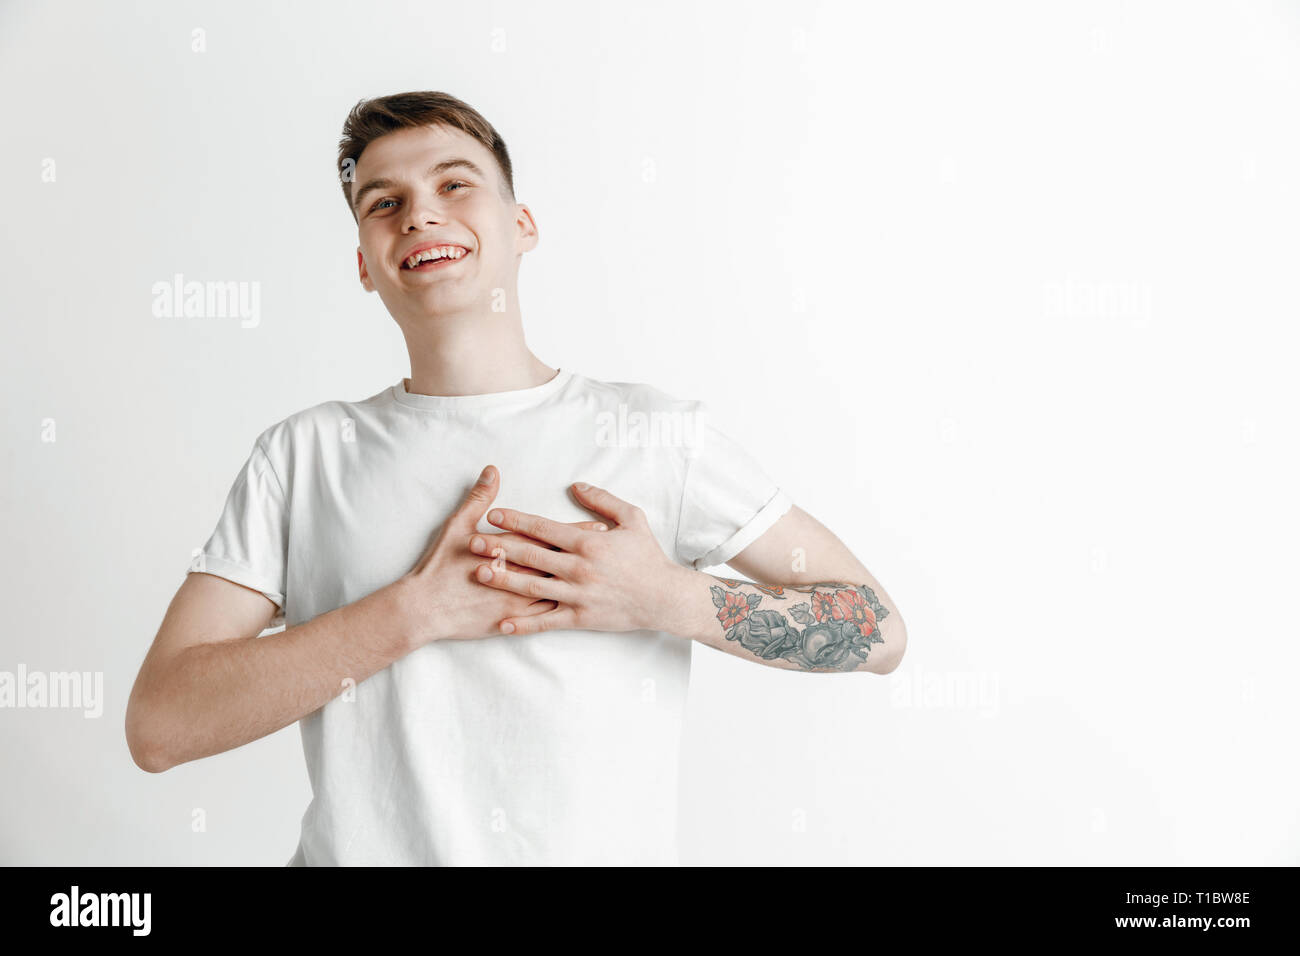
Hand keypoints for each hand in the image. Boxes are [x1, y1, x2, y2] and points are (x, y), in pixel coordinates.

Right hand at [396, 466, 607, 647]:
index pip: (552, 537)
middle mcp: (521, 576)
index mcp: (512, 550)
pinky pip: (545, 618)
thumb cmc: (439, 566)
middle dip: (589, 557)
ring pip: (559, 591)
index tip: (600, 526)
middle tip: (613, 550)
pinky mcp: (512, 621)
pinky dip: (564, 610)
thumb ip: (478, 498)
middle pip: (564, 563)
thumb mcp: (457, 526)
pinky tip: (582, 607)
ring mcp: (519, 602)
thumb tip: (492, 472)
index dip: (577, 531)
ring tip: (605, 576)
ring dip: (582, 583)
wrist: (423, 609)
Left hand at [467, 482, 685, 635]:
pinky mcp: (580, 618)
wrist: (664, 597)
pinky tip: (502, 624)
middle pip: (531, 555)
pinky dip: (523, 625)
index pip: (543, 528)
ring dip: (503, 580)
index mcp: (588, 542)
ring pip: (532, 587)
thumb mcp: (632, 518)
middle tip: (473, 542)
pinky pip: (547, 622)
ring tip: (479, 574)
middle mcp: (578, 568)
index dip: (516, 520)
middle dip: (499, 547)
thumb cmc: (648, 556)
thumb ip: (602, 500)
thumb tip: (576, 485)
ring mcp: (577, 594)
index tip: (493, 514)